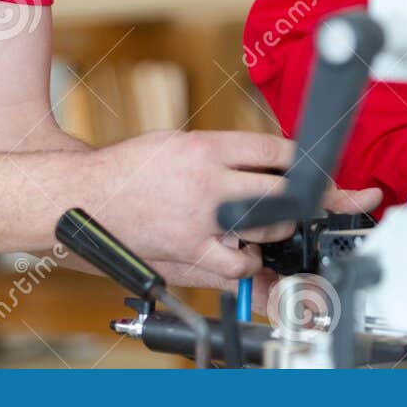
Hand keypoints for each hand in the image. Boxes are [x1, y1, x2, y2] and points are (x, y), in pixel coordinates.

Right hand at [87, 129, 381, 283]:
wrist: (83, 199)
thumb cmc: (130, 169)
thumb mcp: (178, 142)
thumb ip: (224, 154)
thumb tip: (270, 164)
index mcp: (207, 146)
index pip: (276, 149)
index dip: (307, 161)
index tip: (322, 170)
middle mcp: (209, 181)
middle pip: (283, 191)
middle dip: (309, 200)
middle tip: (323, 202)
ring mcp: (202, 219)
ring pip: (269, 228)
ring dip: (279, 228)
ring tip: (273, 224)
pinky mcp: (191, 251)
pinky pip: (240, 265)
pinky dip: (250, 262)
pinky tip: (244, 253)